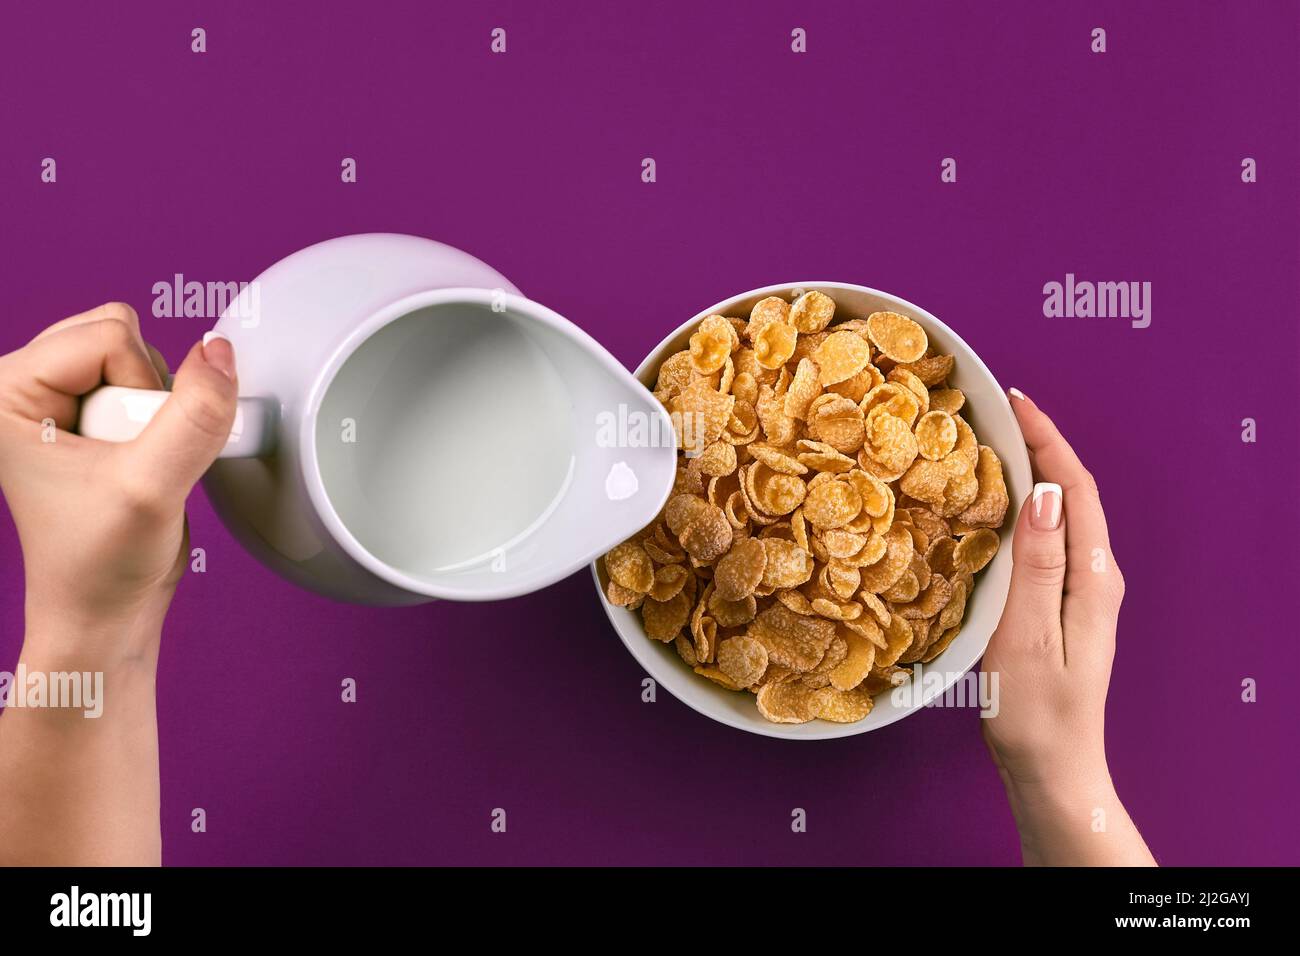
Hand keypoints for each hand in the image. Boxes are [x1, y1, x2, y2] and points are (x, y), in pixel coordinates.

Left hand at [0, 302, 237, 864]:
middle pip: (125, 335)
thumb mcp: (150, 489)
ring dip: (163, 412)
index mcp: (9, 393)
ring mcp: (65, 403)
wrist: (105, 617)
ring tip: (140, 466)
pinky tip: (152, 462)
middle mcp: (30, 390)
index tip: (126, 454)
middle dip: (151, 396)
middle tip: (132, 459)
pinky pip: (159, 383)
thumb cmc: (96, 569)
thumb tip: (220, 353)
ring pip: (148, 356)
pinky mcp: (99, 419)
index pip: (108, 336)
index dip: (140, 393)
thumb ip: (193, 418)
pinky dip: (171, 420)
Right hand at [980, 389, 1152, 865]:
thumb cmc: (1035, 713)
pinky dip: (1023, 509)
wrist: (1052, 771)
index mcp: (1093, 579)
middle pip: (1072, 494)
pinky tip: (994, 507)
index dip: (1048, 439)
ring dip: (1032, 473)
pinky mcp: (1062, 608)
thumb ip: (1039, 565)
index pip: (1076, 489)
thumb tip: (1046, 494)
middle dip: (1039, 444)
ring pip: (1059, 515)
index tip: (1014, 399)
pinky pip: (1046, 540)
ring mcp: (1081, 594)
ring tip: (990, 443)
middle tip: (995, 410)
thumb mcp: (1028, 637)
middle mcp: (1095, 578)